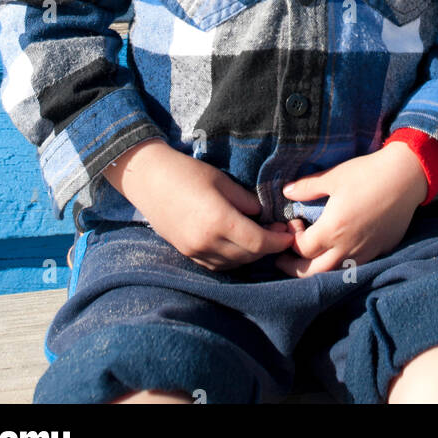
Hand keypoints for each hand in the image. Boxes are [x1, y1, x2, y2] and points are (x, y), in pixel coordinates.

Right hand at [102, 140, 300, 270]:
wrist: (148, 180)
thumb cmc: (186, 172)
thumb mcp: (221, 180)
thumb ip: (244, 200)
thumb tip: (262, 214)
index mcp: (218, 221)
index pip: (257, 242)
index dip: (277, 241)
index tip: (289, 235)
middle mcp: (207, 242)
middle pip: (248, 256)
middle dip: (268, 247)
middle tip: (279, 232)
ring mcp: (195, 251)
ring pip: (234, 264)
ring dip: (251, 254)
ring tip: (260, 237)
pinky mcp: (187, 253)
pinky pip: (217, 265)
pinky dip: (233, 259)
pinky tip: (239, 244)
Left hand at [273, 143, 427, 277]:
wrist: (406, 177)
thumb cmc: (368, 174)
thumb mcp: (334, 177)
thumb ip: (307, 187)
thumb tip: (286, 192)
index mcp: (332, 230)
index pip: (302, 249)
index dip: (291, 240)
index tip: (292, 224)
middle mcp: (348, 248)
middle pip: (314, 272)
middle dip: (295, 268)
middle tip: (285, 258)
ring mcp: (366, 252)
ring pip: (335, 273)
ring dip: (318, 268)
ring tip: (310, 257)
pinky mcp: (381, 250)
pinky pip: (356, 266)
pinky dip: (341, 263)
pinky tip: (339, 248)